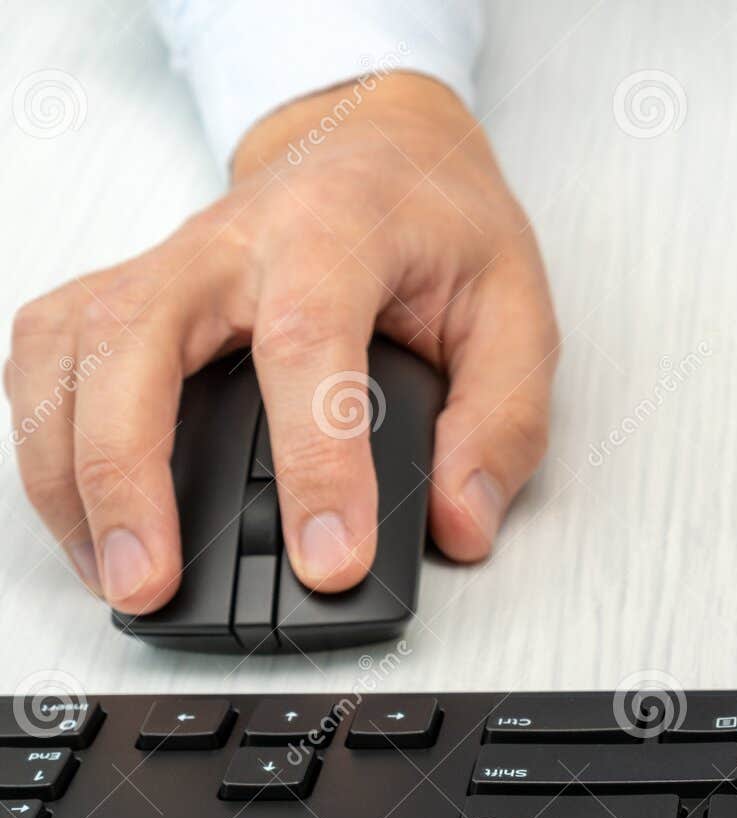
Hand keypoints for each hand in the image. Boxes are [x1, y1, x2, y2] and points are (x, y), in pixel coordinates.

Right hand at [7, 73, 556, 611]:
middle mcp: (231, 240)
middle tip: (155, 581)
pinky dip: (48, 440)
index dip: (316, 464)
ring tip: (115, 571)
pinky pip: (50, 356)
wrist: (383, 148)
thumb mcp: (518, 311)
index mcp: (338, 229)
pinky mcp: (128, 290)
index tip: (330, 559)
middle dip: (130, 474)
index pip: (307, 345)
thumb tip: (462, 521)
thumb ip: (501, 422)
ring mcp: (165, 261)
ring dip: (69, 472)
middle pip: (135, 339)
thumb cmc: (442, 224)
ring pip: (68, 349)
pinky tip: (85, 514)